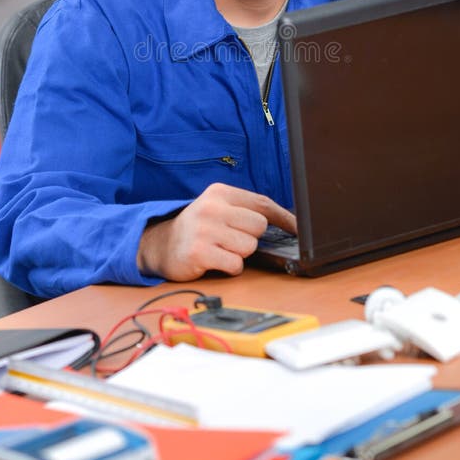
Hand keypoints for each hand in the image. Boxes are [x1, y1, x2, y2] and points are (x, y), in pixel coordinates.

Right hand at [137, 182, 296, 280]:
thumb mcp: (218, 208)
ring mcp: (204, 229)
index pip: (262, 203)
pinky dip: (230, 267)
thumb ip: (246, 210)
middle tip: (232, 239)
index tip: (298, 227)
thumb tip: (288, 222)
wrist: (161, 245)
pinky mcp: (199, 252)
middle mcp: (212, 207)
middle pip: (259, 227)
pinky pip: (235, 264)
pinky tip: (216, 261)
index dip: (284, 217)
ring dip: (239, 254)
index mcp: (220, 192)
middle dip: (251, 237)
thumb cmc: (199, 228)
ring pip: (249, 247)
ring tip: (221, 249)